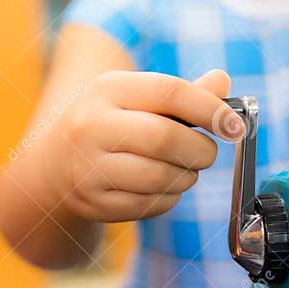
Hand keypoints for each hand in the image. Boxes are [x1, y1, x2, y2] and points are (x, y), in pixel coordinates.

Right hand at [48, 69, 243, 222]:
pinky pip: (149, 204)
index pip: (168, 91)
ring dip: (186, 177)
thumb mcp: (136, 99)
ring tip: (183, 170)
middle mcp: (91, 125)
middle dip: (200, 150)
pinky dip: (169, 198)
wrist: (53, 166)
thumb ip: (182, 93)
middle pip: (165, 138)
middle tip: (206, 153)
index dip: (210, 109)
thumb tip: (222, 82)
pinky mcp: (93, 202)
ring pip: (159, 177)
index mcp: (107, 89)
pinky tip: (162, 187)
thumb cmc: (110, 125)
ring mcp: (87, 167)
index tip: (235, 126)